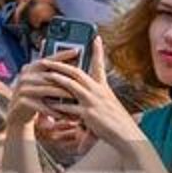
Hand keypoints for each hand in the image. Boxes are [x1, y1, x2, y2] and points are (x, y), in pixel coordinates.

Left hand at [13, 52, 132, 148]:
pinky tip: (49, 104)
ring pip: (70, 85)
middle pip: (77, 72)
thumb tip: (87, 92)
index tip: (95, 37)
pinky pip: (68, 107)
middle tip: (47, 60)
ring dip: (56, 79)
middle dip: (60, 65)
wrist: (126, 135)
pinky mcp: (88, 113)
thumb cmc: (117, 121)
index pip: (100, 65)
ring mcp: (92, 101)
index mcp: (103, 87)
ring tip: (45, 75)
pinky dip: (58, 106)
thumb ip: (97, 96)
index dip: (98, 50)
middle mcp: (98, 91)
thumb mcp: (108, 103)